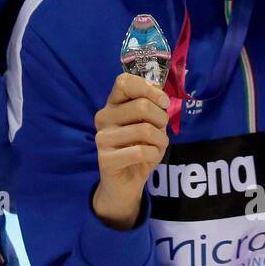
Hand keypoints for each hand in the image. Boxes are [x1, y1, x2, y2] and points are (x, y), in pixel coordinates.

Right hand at [92, 74, 170, 229]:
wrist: (124, 183)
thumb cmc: (138, 148)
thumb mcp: (148, 124)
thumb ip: (152, 107)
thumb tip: (161, 96)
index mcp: (112, 104)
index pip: (124, 82)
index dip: (148, 88)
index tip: (163, 102)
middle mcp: (103, 117)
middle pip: (141, 106)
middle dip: (161, 119)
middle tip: (161, 130)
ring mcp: (102, 138)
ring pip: (145, 130)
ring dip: (161, 140)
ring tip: (157, 146)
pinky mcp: (106, 159)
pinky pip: (141, 152)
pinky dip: (154, 155)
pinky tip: (150, 158)